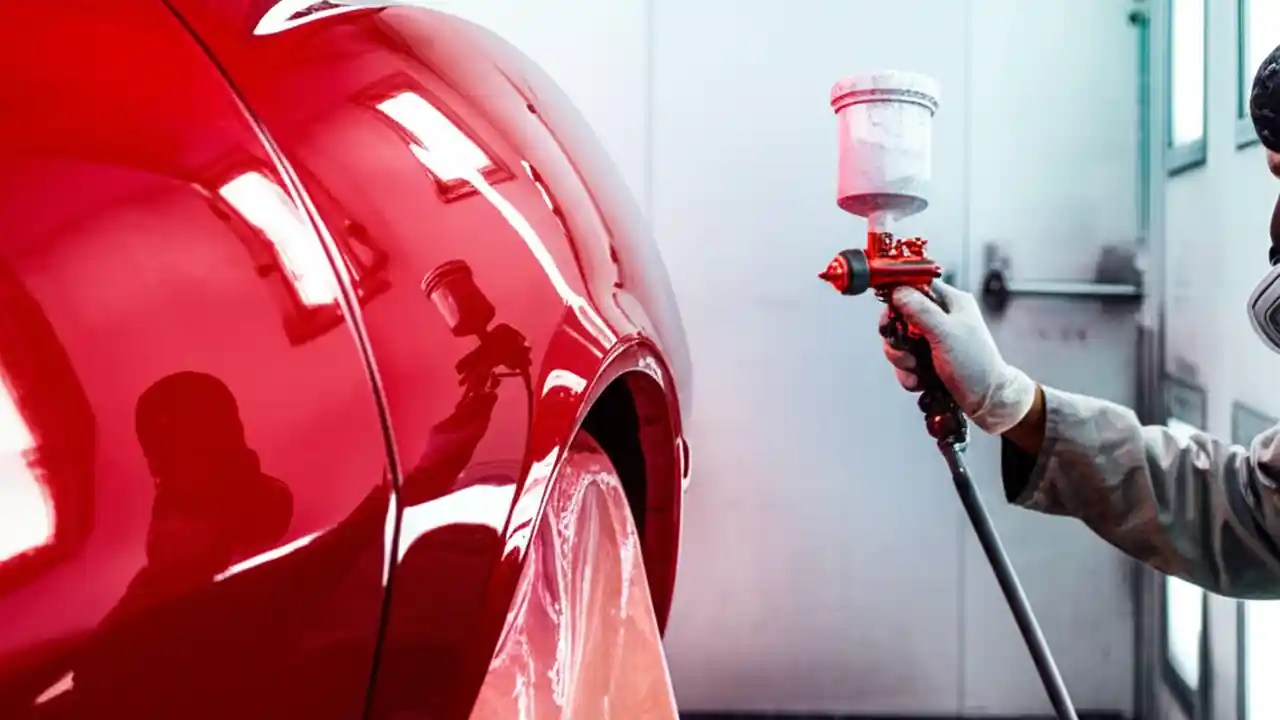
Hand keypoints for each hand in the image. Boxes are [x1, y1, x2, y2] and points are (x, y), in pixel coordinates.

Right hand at [881, 280, 1037, 435]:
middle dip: (896, 338)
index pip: (916, 286)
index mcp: (951, 302)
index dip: (898, 298)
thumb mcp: (945, 333)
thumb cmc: (975, 364)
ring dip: (901, 359)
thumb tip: (897, 290)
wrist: (987, 400)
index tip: (891, 316)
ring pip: (899, 342)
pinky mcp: (928, 360)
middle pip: (900, 317)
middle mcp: (941, 318)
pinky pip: (905, 362)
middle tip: (905, 350)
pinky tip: (919, 382)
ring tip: (915, 370)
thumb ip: (920, 310)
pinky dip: (907, 374)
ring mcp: (934, 340)